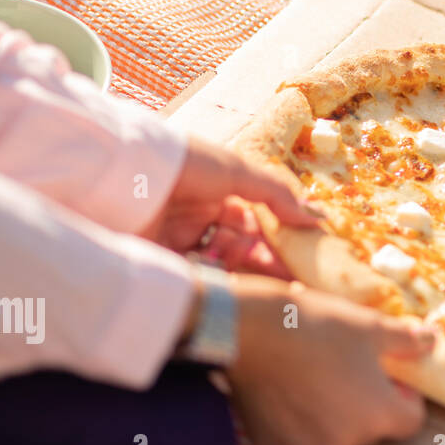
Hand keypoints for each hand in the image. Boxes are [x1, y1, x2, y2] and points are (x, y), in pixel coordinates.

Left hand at [144, 137, 319, 278]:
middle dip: (269, 260)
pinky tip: (234, 280)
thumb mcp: (238, 171)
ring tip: (264, 276)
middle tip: (295, 278)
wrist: (125, 175)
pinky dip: (218, 279)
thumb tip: (319, 216)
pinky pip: (198, 277)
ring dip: (245, 269)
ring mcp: (182, 241)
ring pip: (224, 263)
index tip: (306, 256)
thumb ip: (278, 194)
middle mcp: (202, 217)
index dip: (281, 237)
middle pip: (244, 245)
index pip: (258, 221)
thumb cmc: (185, 164)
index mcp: (219, 192)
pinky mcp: (163, 261)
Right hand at [227, 274, 433, 444]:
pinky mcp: (272, 443)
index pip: (411, 420)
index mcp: (376, 416)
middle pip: (370, 427)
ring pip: (332, 432)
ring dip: (332, 410)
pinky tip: (290, 383)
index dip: (406, 396)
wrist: (249, 329)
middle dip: (366, 401)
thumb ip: (406, 340)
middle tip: (351, 366)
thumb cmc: (318, 326)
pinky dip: (298, 416)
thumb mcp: (371, 326)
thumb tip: (431, 340)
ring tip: (317, 371)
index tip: (390, 373)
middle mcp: (344, 441)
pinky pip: (297, 434)